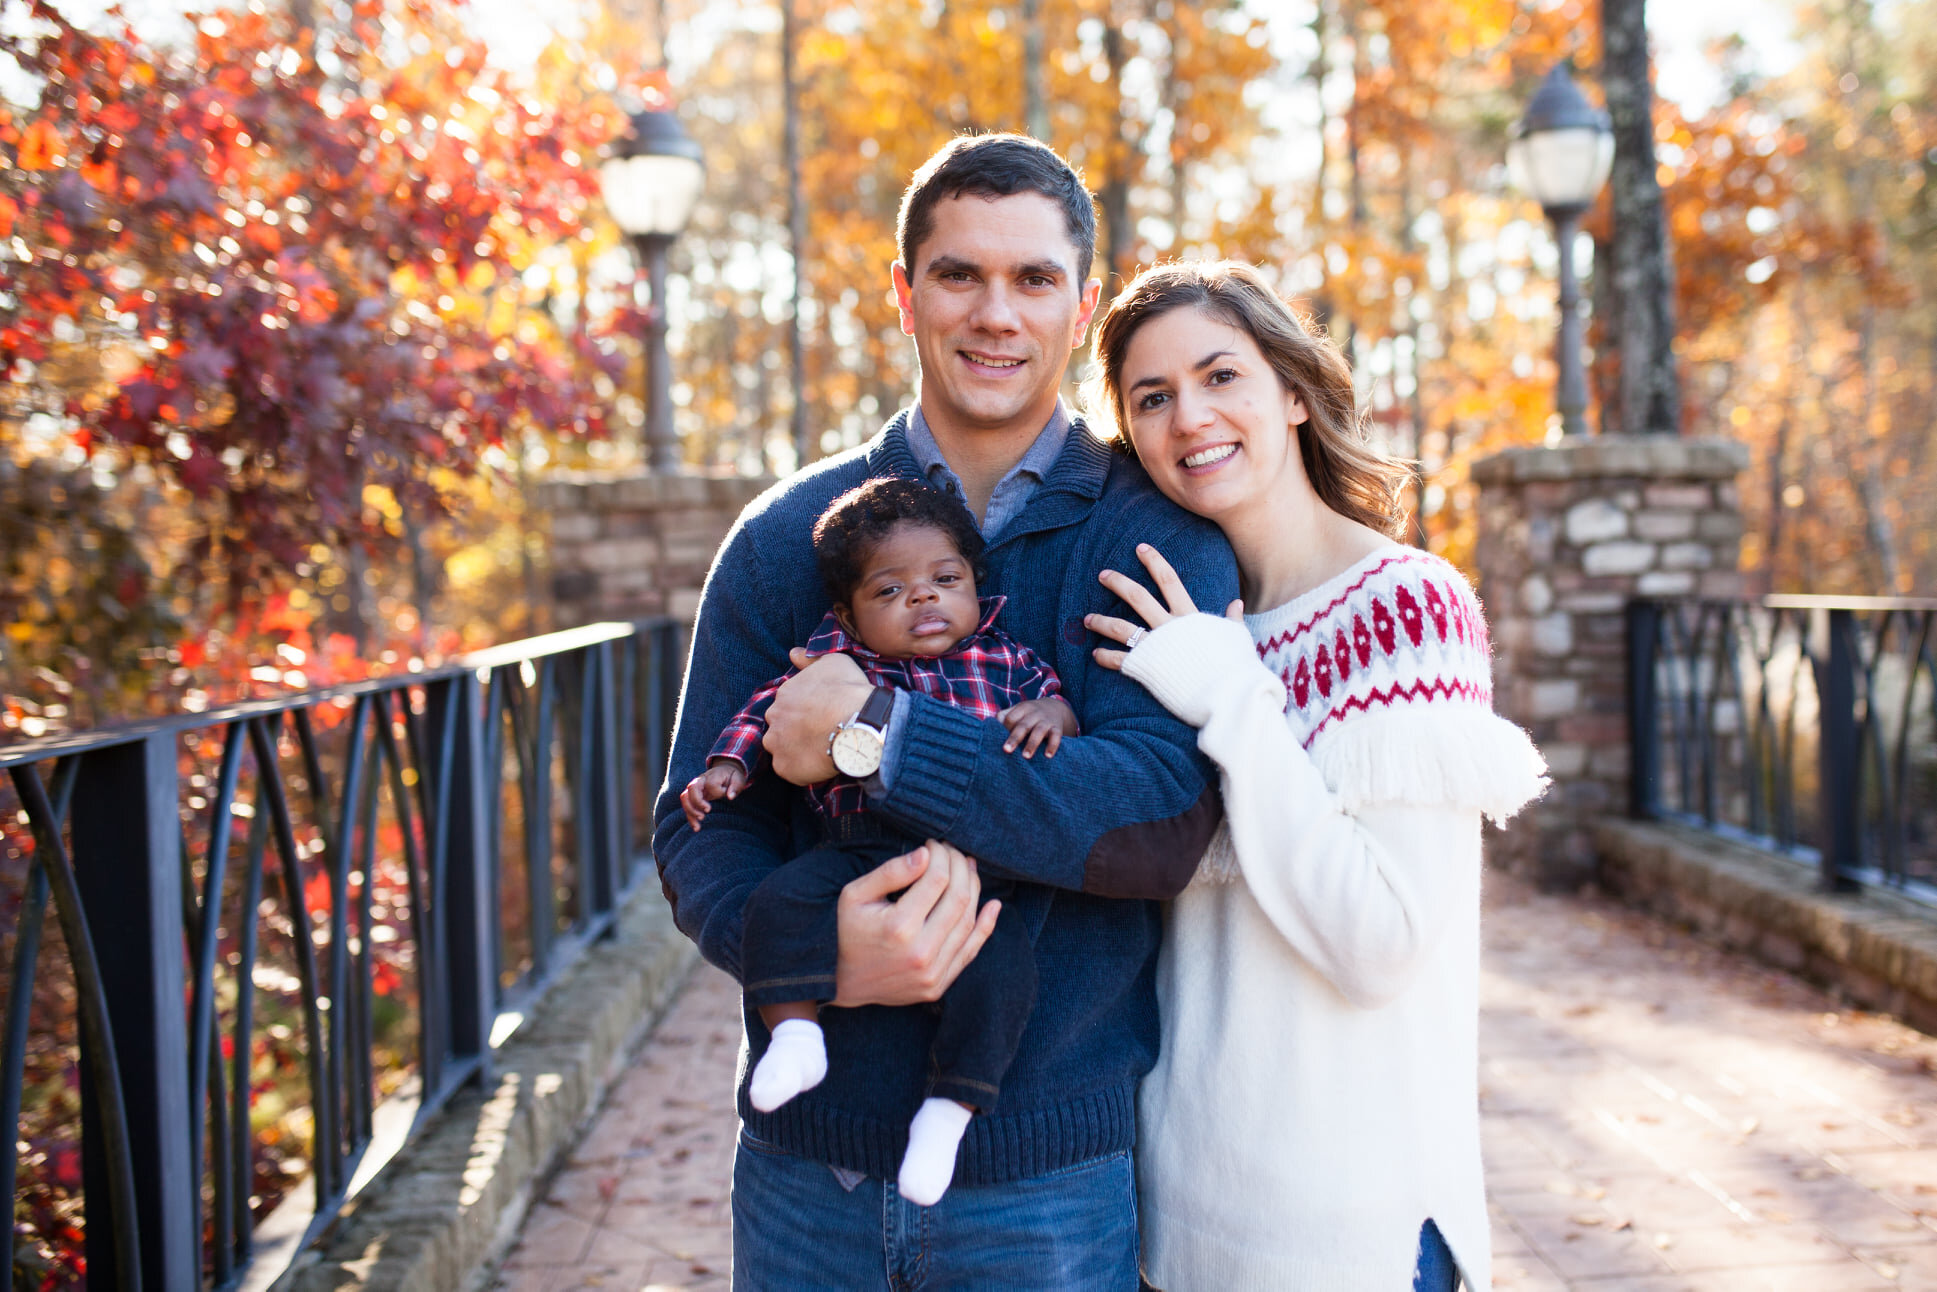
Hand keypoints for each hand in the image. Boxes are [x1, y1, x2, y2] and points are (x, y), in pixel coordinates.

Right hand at [680, 761, 748, 830]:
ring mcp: (695, 789)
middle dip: (697, 802)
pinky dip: (690, 817)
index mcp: (712, 775)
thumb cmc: (732, 776)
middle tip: (707, 811)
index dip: (718, 791)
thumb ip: (736, 786)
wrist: (724, 771)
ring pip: (685, 797)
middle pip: (692, 788)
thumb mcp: (738, 779)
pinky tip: (696, 828)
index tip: (726, 793)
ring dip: (690, 810)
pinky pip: (687, 806)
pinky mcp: (693, 797)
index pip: (711, 784)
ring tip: (700, 821)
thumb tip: (730, 796)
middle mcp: (700, 780)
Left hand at [763, 650, 874, 783]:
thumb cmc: (849, 690)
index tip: (818, 716)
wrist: (859, 722)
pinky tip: (819, 764)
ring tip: (818, 751)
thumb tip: (793, 653)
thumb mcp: (834, 661)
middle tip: (818, 734)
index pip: (787, 704)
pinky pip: (789, 770)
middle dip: (794, 730)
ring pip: (780, 748)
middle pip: (779, 726)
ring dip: (794, 750)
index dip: (803, 712)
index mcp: (784, 692)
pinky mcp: (784, 767)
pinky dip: (801, 769)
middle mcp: (774, 717)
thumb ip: (810, 658)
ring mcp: (777, 743)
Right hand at [832, 839, 999, 1006]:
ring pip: (968, 923)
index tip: (933, 845)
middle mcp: (921, 952)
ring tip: (969, 869)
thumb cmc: (845, 931)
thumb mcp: (854, 894)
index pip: (938, 879)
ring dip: (974, 890)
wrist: (839, 982)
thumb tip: (925, 854)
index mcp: (899, 926)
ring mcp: (933, 973)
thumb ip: (891, 872)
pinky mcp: (938, 986)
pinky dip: (985, 927)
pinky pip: (970, 952)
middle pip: (958, 898)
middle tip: (954, 852)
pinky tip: (993, 905)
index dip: (941, 855)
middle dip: (960, 867)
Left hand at [998, 697, 1077, 758]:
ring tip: (1026, 756)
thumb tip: (988, 729)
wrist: (1055, 708)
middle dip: (1015, 738)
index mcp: (1022, 708)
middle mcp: (1034, 713)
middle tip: (1006, 750)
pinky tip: (1048, 756)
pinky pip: (1056, 736)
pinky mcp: (1057, 728)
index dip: (1005, 728)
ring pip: (1039, 731)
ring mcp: (1046, 721)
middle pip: (1023, 725)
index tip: (1000, 739)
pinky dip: (1052, 745)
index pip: (1011, 718)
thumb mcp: (1017, 710)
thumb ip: (1004, 717)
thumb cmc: (1029, 714)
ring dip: (1032, 744)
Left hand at [1086, 542, 1242, 671]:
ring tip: (1087, 619)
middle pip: (1138, 597)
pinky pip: (1119, 660)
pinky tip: (1095, 654)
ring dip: (1101, 620)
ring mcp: (1155, 647)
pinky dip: (1105, 656)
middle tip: (1103, 575)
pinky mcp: (1146, 669)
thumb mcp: (1236, 637)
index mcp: (1189, 616)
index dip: (1154, 562)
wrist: (1227, 695)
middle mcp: (1169, 627)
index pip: (1169, 580)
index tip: (1140, 548)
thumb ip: (1233, 619)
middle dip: (1118, 583)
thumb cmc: (1236, 667)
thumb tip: (1237, 604)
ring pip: (1120, 627)